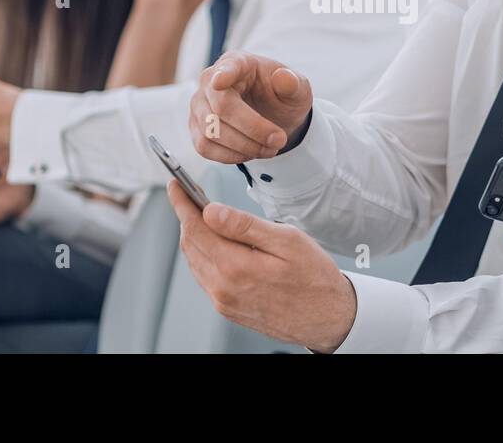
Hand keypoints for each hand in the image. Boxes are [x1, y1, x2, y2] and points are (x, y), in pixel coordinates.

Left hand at [167, 181, 356, 351]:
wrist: (327, 317)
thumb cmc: (314, 276)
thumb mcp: (287, 240)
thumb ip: (246, 226)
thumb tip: (211, 211)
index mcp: (236, 267)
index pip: (196, 228)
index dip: (182, 203)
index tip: (175, 185)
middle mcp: (223, 288)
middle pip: (191, 244)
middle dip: (187, 216)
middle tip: (192, 196)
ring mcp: (223, 301)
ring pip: (195, 260)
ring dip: (195, 236)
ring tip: (206, 217)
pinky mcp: (227, 308)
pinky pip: (205, 276)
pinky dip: (205, 254)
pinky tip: (218, 244)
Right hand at [189, 51, 312, 162]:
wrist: (273, 114)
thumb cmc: (281, 96)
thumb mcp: (297, 89)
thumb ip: (293, 84)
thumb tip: (284, 78)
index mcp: (237, 62)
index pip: (227, 67)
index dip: (223, 74)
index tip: (220, 81)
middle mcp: (211, 80)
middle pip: (221, 108)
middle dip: (253, 130)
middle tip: (279, 140)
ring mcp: (199, 105)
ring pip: (211, 131)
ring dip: (244, 147)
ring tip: (268, 149)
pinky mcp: (196, 127)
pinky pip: (204, 147)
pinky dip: (230, 156)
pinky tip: (249, 153)